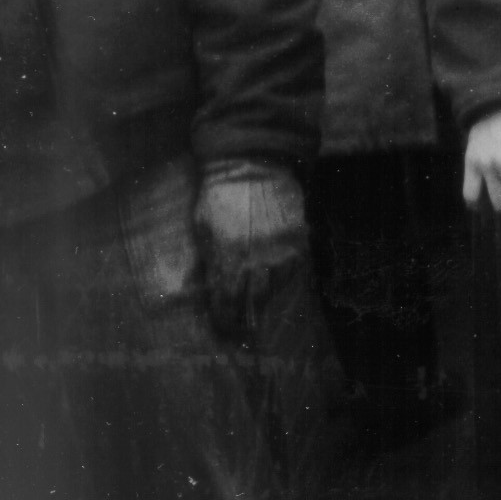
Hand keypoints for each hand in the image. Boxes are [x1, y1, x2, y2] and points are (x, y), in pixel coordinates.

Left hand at [194, 160, 306, 338]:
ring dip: (264, 301)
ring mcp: (280, 248)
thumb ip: (207, 261)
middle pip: (253, 303)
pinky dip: (282, 279)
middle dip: (246, 322)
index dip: (224, 321)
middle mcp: (256, 258)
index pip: (226, 302)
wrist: (254, 163)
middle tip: (244, 336)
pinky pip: (292, 269)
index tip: (223, 331)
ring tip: (257, 309)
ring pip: (274, 288)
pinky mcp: (298, 237)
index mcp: (227, 257)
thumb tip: (205, 289)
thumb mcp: (203, 229)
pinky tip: (274, 281)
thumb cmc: (219, 195)